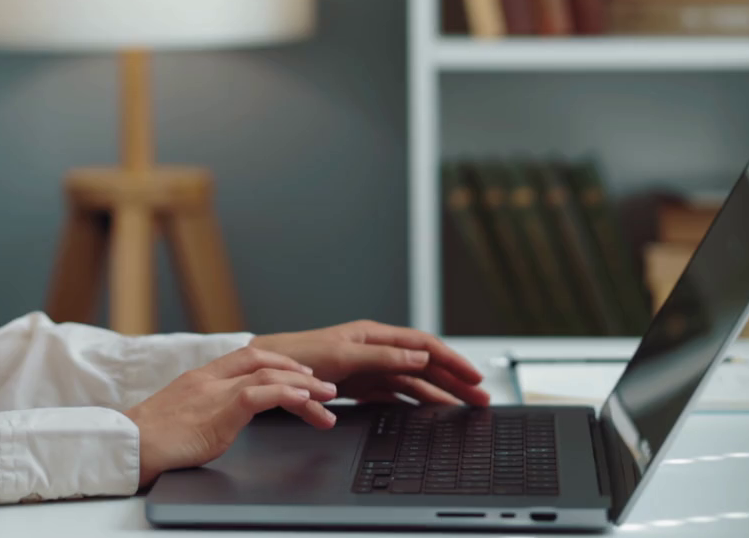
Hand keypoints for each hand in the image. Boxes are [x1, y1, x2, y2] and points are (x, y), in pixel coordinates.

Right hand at [121, 345, 339, 488]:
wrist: (129, 445)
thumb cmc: (150, 440)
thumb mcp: (183, 418)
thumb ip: (205, 412)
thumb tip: (220, 423)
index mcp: (200, 377)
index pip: (246, 357)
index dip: (277, 362)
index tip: (299, 375)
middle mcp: (210, 378)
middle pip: (264, 361)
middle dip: (299, 372)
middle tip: (325, 386)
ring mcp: (215, 392)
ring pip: (269, 375)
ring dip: (304, 386)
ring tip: (327, 396)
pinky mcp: (219, 410)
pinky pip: (260, 395)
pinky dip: (286, 393)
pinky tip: (305, 399)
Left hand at [251, 319, 492, 406]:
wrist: (268, 370)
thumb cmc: (300, 355)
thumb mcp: (343, 355)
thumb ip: (382, 356)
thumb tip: (420, 357)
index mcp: (374, 335)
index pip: (424, 346)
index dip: (452, 361)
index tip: (474, 377)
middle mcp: (375, 349)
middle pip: (424, 366)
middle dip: (454, 381)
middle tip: (480, 399)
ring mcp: (368, 369)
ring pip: (412, 382)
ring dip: (438, 395)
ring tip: (462, 409)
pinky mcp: (358, 386)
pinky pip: (394, 395)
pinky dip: (413, 403)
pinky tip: (428, 414)